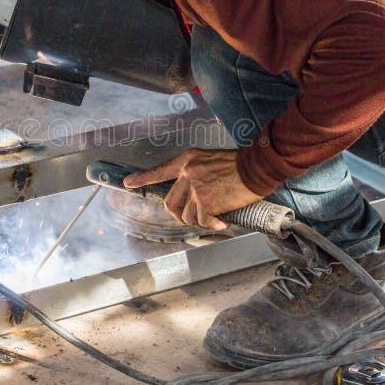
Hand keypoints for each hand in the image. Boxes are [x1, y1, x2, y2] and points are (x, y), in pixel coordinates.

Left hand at [123, 149, 261, 229]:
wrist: (256, 166)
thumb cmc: (239, 164)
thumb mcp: (211, 160)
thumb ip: (197, 173)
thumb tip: (191, 193)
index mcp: (187, 160)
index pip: (160, 170)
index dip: (142, 178)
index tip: (128, 183)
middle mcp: (188, 173)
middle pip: (170, 202)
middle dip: (179, 215)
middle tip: (192, 218)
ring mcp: (196, 188)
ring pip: (187, 215)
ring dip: (200, 221)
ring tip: (214, 218)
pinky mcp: (207, 202)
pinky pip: (203, 221)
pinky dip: (213, 225)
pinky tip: (223, 222)